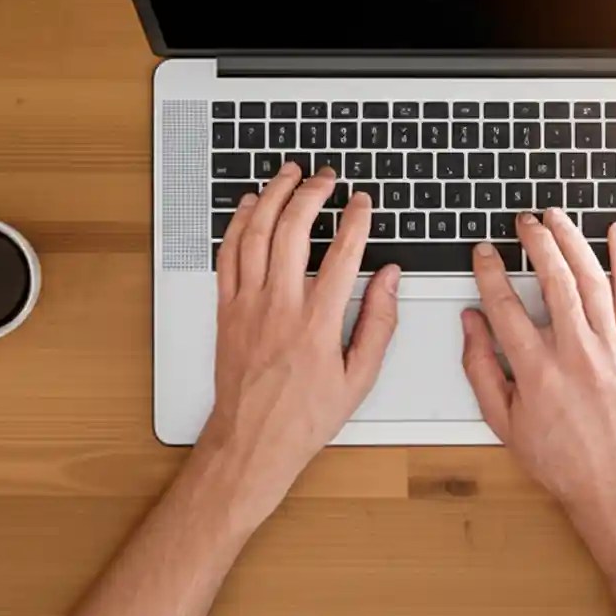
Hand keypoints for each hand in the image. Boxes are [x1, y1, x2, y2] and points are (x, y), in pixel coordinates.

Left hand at [204, 162, 399, 520]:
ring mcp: (247, 305)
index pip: (343, 254)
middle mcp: (279, 307)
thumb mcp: (360, 376)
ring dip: (273, 197)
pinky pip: (228, 255)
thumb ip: (379, 322)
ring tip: (289, 175)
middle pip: (293, 230)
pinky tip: (250, 206)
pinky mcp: (226, 309)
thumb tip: (389, 278)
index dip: (356, 220)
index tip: (363, 202)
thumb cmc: (305, 415)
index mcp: (317, 323)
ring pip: (256, 234)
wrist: (252, 440)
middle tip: (326, 178)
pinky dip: (238, 224)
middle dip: (312, 194)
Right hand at [461, 209, 615, 515]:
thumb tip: (471, 325)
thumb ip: (481, 368)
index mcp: (537, 370)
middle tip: (522, 222)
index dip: (489, 273)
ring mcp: (607, 346)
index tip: (482, 252)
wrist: (612, 480)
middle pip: (554, 280)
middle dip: (536, 243)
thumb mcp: (502, 421)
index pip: (506, 306)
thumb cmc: (558, 457)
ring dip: (573, 241)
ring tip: (557, 217)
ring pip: (591, 279)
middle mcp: (575, 352)